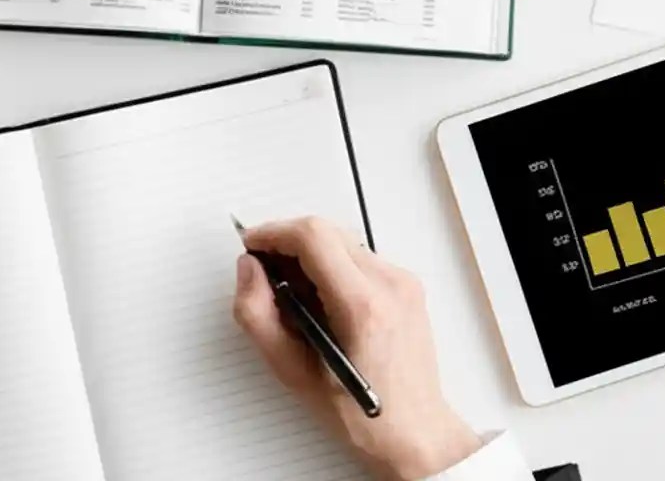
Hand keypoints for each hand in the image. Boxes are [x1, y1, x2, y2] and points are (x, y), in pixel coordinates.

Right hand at [233, 217, 481, 480]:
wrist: (415, 432)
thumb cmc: (361, 415)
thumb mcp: (292, 372)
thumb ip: (257, 315)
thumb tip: (248, 271)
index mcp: (362, 306)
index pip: (312, 236)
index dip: (273, 233)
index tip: (252, 246)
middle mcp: (389, 284)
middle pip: (326, 231)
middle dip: (287, 244)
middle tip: (267, 277)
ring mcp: (403, 282)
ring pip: (341, 241)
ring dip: (309, 257)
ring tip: (296, 300)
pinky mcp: (407, 286)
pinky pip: (358, 257)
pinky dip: (331, 268)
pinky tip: (323, 305)